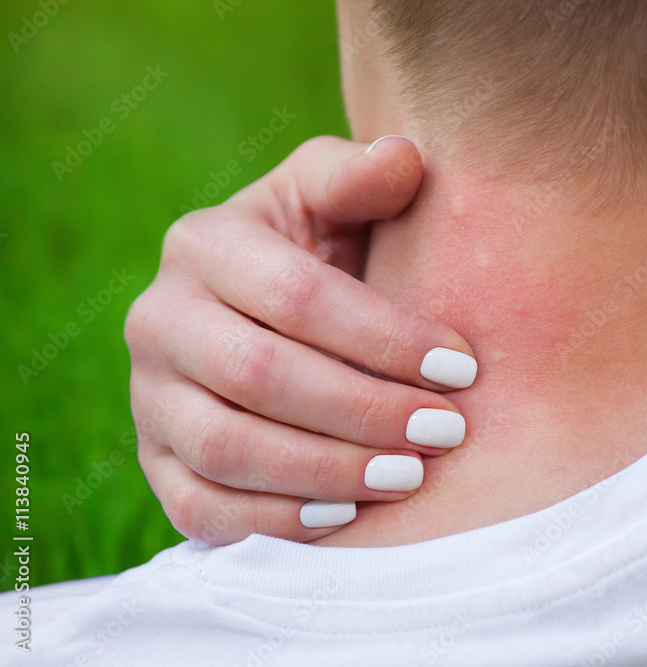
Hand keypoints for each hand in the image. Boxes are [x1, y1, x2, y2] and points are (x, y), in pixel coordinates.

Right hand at [125, 136, 476, 544]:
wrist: (262, 311)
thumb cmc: (317, 249)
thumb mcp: (330, 198)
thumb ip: (358, 176)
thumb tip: (404, 158)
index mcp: (205, 245)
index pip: (297, 297)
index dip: (385, 338)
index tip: (463, 369)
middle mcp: (160, 319)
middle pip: (263, 377)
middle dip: (365, 411)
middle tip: (447, 433)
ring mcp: (149, 396)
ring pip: (229, 449)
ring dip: (328, 471)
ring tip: (410, 479)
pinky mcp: (156, 459)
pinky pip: (200, 506)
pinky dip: (274, 520)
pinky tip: (348, 517)